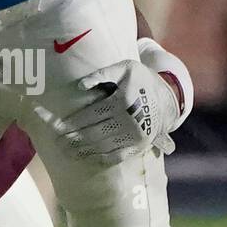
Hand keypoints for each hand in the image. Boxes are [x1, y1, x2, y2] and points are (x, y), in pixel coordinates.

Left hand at [45, 52, 184, 160]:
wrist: (169, 99)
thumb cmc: (143, 80)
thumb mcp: (126, 68)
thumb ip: (103, 73)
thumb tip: (81, 86)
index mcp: (123, 102)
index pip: (91, 115)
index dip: (73, 122)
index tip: (57, 127)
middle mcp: (128, 121)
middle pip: (94, 133)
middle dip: (73, 138)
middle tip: (57, 142)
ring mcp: (134, 136)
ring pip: (103, 146)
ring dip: (83, 150)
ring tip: (67, 151)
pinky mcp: (139, 146)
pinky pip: (117, 156)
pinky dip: (101, 158)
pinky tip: (88, 157)